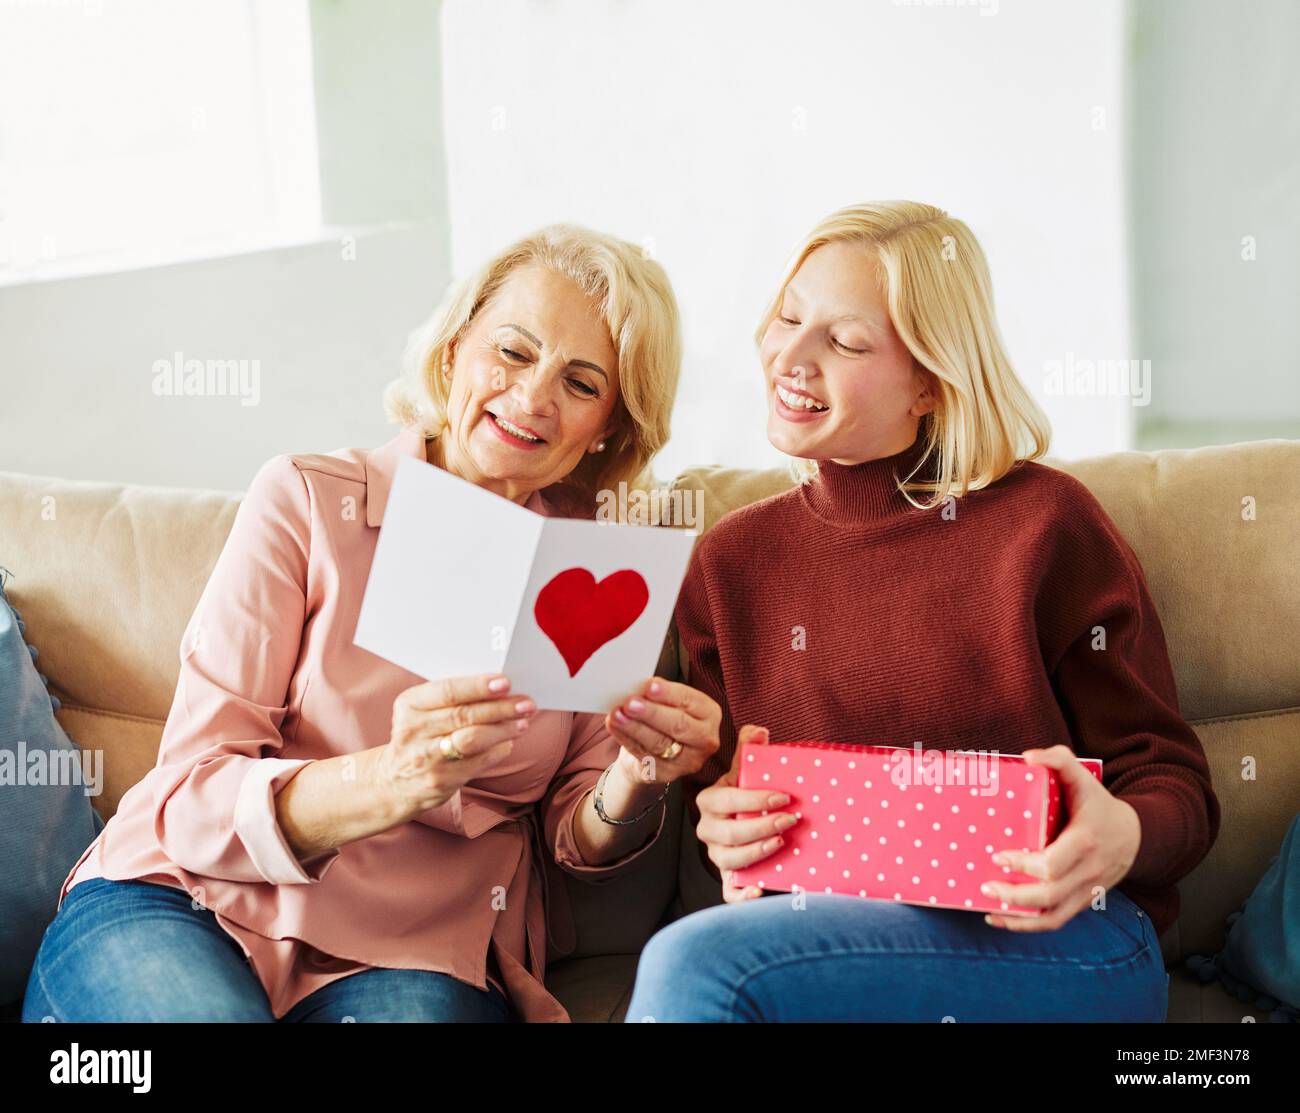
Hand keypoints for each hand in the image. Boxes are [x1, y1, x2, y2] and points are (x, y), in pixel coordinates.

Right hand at [374, 674, 535, 818]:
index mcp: (410, 705)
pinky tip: (509, 741)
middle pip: (465, 715)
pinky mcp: (441, 781)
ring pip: (473, 739)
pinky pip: (478, 762)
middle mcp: (414, 731)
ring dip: (503, 729)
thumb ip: (453, 699)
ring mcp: (427, 758)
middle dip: (501, 708)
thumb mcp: (422, 711)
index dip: (479, 686)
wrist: (394, 781)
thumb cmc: (419, 736)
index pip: (448, 691)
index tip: (506, 682)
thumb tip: (500, 688)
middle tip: (527, 703)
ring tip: (523, 721)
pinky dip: (498, 750)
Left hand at [604, 676, 721, 786]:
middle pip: (678, 725)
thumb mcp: (669, 702)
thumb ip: (659, 695)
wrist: (656, 750)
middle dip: (651, 713)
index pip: (690, 700)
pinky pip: (644, 755)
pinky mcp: (668, 774)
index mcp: (710, 713)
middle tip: (630, 703)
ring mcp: (689, 760)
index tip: (650, 685)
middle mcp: (705, 739)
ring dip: (634, 727)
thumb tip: (637, 686)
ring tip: (617, 714)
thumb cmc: (664, 717)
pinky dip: (626, 738)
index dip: (669, 693)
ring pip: (659, 743)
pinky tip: (614, 726)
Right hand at [695, 724, 799, 902]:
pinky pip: (729, 892)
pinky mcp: (729, 879)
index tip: (784, 798)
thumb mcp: (745, 772)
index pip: (725, 800)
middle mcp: (709, 830)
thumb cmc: (748, 796)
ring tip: (780, 843)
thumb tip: (760, 731)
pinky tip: (759, 889)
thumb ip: (750, 751)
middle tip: (790, 820)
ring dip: (755, 853)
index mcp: (710, 802)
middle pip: (727, 833)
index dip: (753, 800)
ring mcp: (718, 855)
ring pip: (727, 860)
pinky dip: (742, 894)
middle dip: (760, 826)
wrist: (749, 822)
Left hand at [980, 744, 1141, 931]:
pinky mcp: (1084, 901)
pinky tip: (1003, 919)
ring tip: (988, 908)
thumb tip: (1028, 757)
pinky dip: (1029, 926)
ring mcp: (1087, 889)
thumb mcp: (1084, 777)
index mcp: (1085, 841)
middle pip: (1049, 894)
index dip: (1024, 864)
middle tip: (986, 885)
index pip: (1052, 863)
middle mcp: (1088, 870)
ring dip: (1018, 916)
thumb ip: (1059, 759)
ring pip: (1053, 915)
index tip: (998, 856)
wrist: (1136, 836)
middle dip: (1014, 894)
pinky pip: (1057, 921)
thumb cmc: (1099, 804)